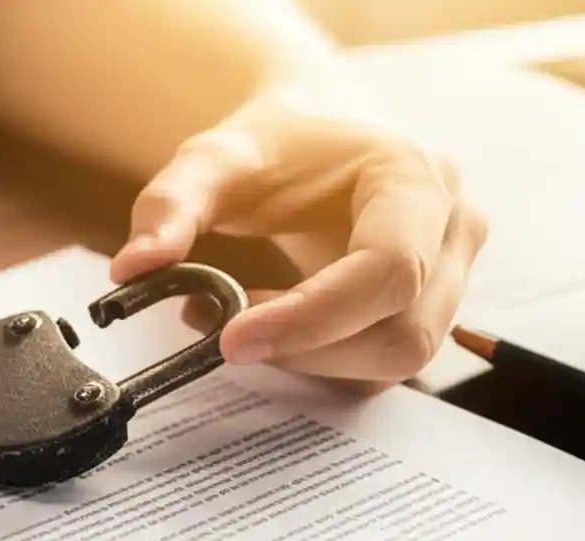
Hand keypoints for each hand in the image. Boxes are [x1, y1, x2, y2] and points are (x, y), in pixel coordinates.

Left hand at [111, 82, 488, 392]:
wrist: (320, 131)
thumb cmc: (277, 142)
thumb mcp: (214, 156)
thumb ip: (171, 206)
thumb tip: (130, 270)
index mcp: (416, 176)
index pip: (390, 270)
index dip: (315, 318)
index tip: (233, 339)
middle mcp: (453, 226)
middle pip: (402, 331)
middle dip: (307, 349)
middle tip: (223, 335)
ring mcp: (453, 273)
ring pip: (397, 359)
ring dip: (311, 361)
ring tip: (239, 324)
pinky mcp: (430, 309)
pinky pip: (382, 365)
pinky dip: (321, 364)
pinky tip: (271, 334)